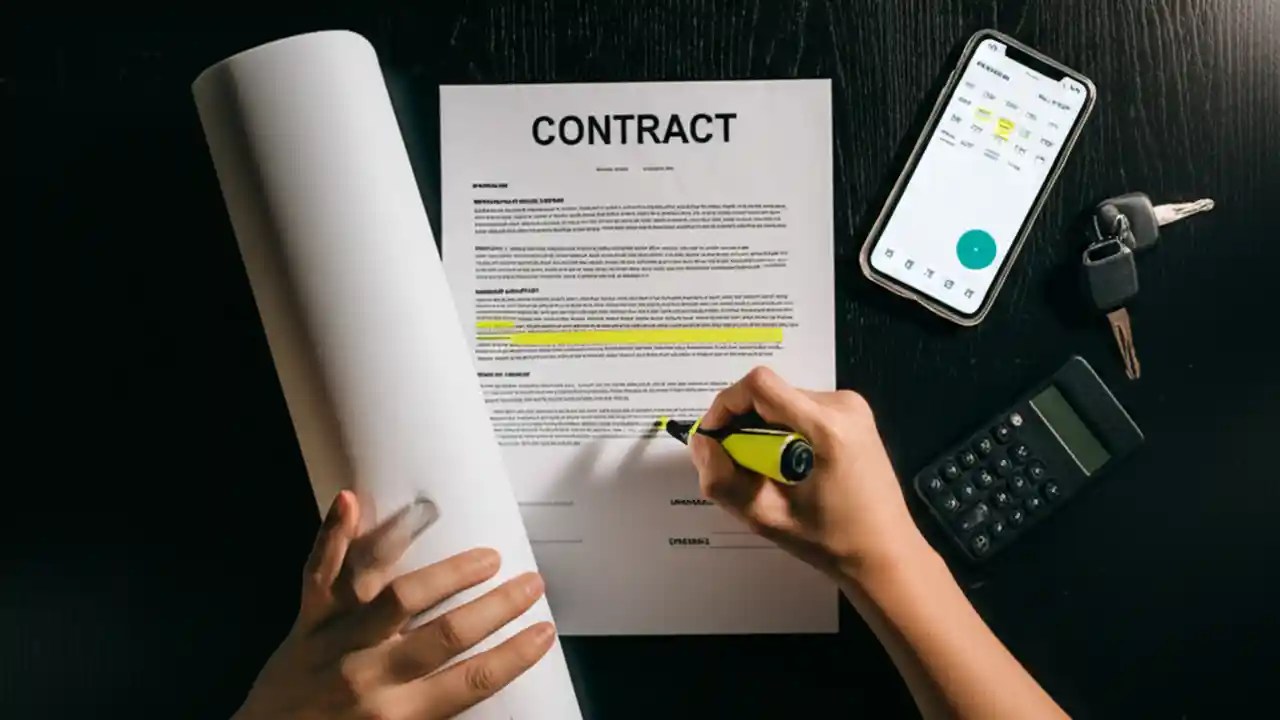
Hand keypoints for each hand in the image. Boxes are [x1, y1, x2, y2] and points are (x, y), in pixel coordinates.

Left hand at [234, 491, 554, 719]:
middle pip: (444, 633)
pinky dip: (332, 535)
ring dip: (442, 571)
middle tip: (531, 582)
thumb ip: (434, 707)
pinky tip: (351, 499)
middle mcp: (368, 673)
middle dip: (496, 606)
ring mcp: (333, 641)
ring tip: (483, 555)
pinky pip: (319, 572)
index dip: (514, 656)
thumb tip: (481, 672)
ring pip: (390, 593)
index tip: (545, 630)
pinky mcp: (305, 619)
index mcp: (396, 715)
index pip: (470, 681)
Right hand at [690, 366, 926, 580]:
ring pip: (783, 400)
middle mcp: (843, 404)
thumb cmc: (830, 541)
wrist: (886, 552)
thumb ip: (723, 480)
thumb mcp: (766, 517)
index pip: (759, 385)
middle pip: (769, 393)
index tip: (714, 437)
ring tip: (767, 471)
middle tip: (740, 466)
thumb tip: (702, 442)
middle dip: (743, 424)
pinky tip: (789, 465)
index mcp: (827, 427)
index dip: (725, 405)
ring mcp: (852, 406)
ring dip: (763, 428)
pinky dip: (782, 429)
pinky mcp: (854, 413)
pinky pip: (801, 408)